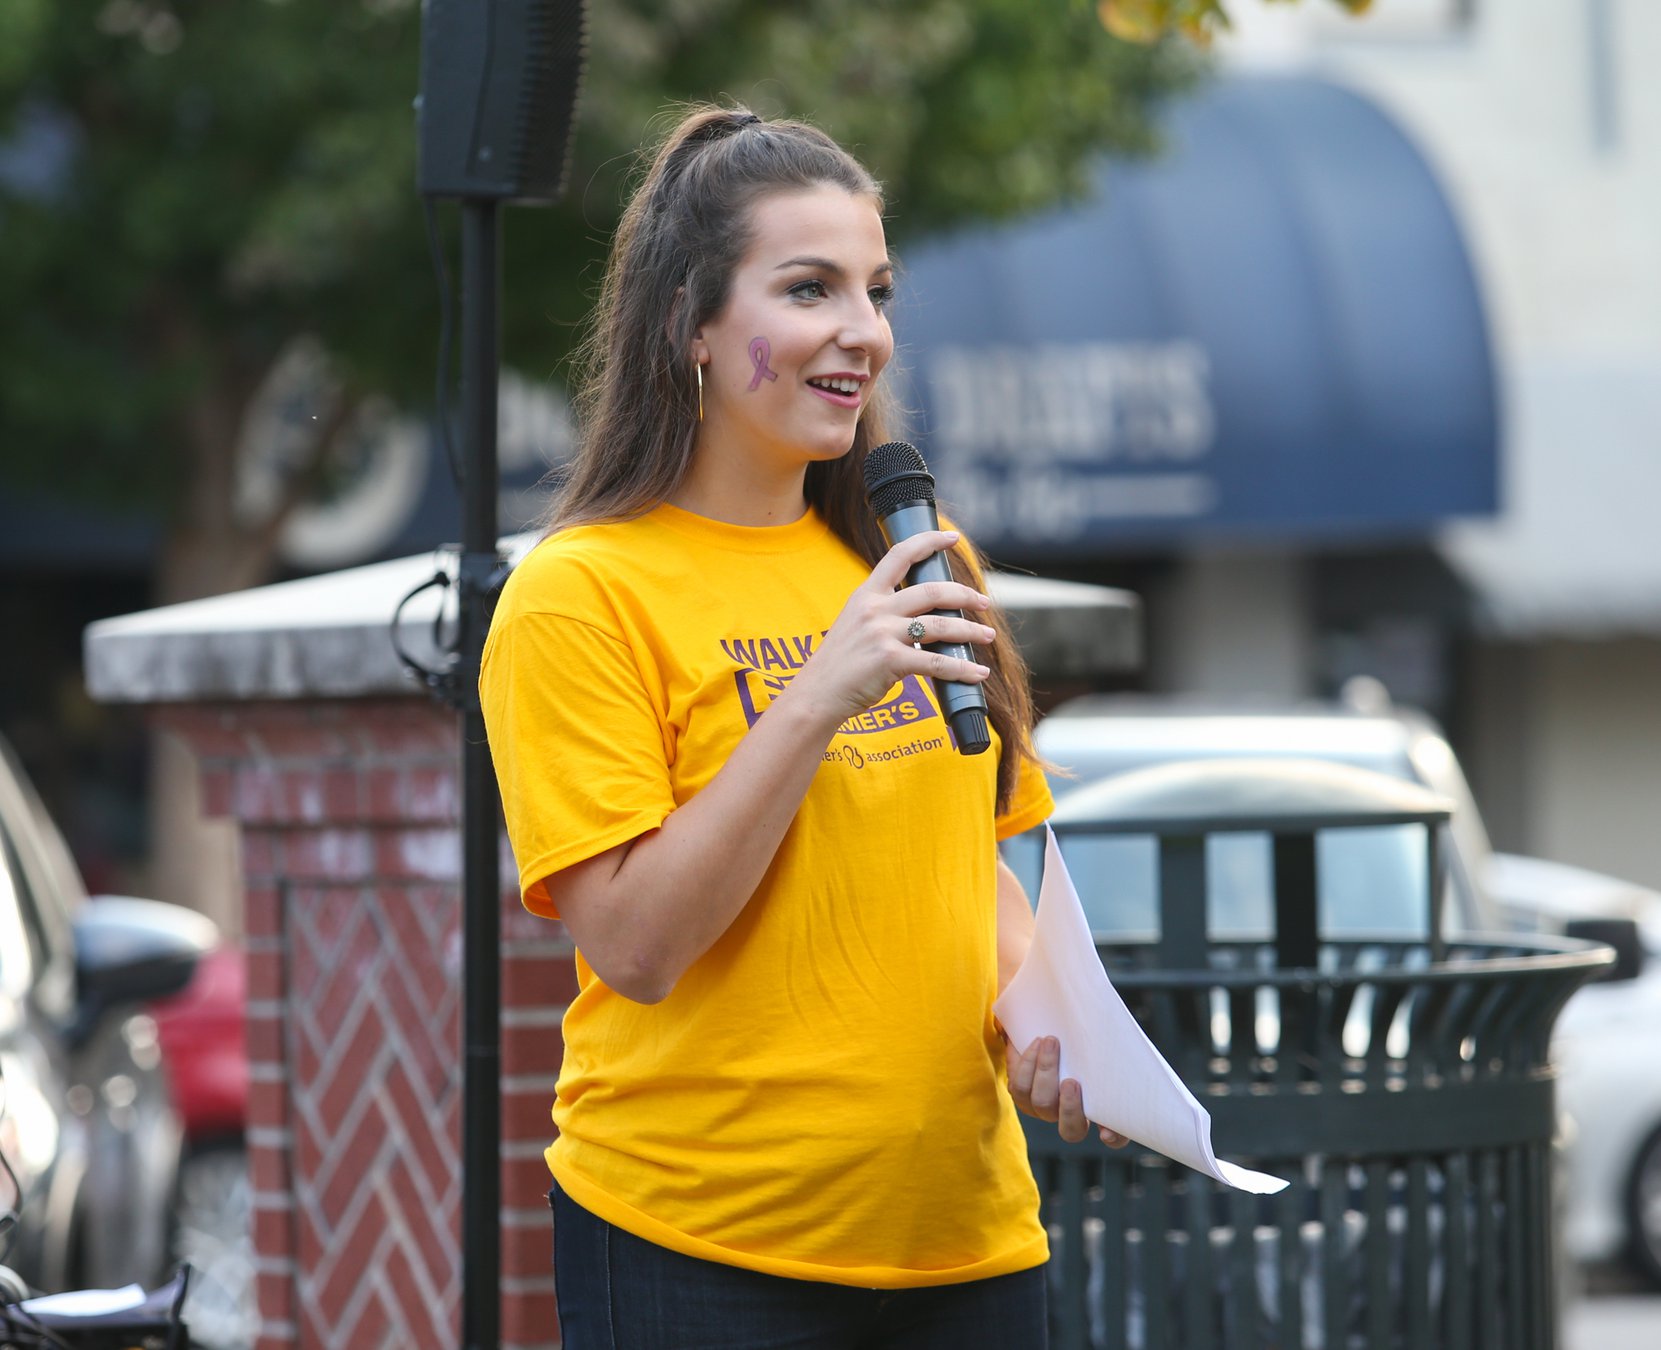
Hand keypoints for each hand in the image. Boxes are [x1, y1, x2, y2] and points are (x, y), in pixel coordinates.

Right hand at [789, 530, 994, 726]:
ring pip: (940, 625)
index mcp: (866, 594)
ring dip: (970, 631)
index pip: (899, 555)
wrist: (817, 693)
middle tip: (984, 603)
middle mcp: (875, 609)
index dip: (928, 542)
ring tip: (987, 636)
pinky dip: (962, 668)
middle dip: (965, 595)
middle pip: (931, 591)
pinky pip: (937, 662)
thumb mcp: (855, 623)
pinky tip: (978, 673)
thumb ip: (882, 611)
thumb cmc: (840, 663)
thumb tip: (922, 613)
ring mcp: (882, 633)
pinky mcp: (890, 661)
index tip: (952, 537)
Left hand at [1005, 1034, 1128, 1148]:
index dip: (1114, 1139)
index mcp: (1097, 1110)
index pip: (1113, 1136)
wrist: (1043, 1029)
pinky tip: (1037, 1042)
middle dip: (1070, 1107)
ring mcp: (1042, 1108)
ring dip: (1046, 1071)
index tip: (1106, 1133)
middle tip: (1071, 1082)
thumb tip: (1127, 1041)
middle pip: (1070, 1129)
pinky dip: (1028, 1062)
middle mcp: (1068, 1117)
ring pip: (1041, 1102)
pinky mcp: (1020, 1093)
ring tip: (1051, 1042)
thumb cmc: (1077, 1040)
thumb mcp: (1096, 1044)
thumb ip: (1106, 1050)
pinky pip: (1019, 1086)